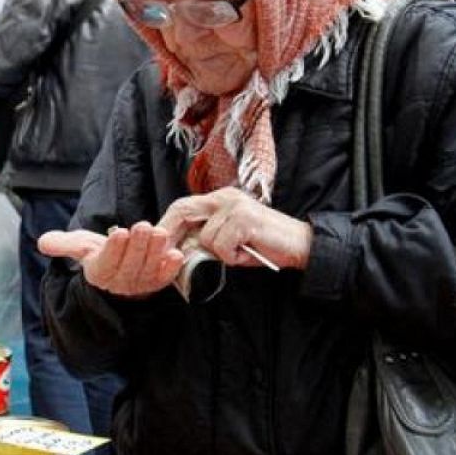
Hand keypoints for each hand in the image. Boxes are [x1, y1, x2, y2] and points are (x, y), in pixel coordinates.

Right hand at [39, 222, 183, 298]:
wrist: (120, 269)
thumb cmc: (100, 254)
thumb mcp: (81, 246)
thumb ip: (63, 244)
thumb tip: (42, 242)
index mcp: (99, 273)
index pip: (106, 263)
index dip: (113, 250)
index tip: (119, 233)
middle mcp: (120, 283)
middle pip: (129, 266)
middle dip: (137, 246)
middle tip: (143, 226)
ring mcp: (140, 285)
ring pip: (148, 270)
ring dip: (155, 253)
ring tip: (159, 234)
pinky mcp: (157, 284)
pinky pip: (165, 279)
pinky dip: (171, 269)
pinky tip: (176, 255)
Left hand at [158, 187, 312, 269]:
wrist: (301, 246)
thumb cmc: (264, 245)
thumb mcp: (230, 239)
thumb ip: (207, 238)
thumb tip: (179, 250)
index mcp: (220, 199)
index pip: (182, 206)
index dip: (166, 224)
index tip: (155, 243)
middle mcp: (225, 197)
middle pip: (183, 210)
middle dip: (170, 234)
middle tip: (165, 254)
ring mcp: (235, 206)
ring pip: (205, 237)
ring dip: (219, 254)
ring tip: (240, 253)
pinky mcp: (244, 219)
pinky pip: (221, 246)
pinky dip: (232, 257)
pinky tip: (248, 253)